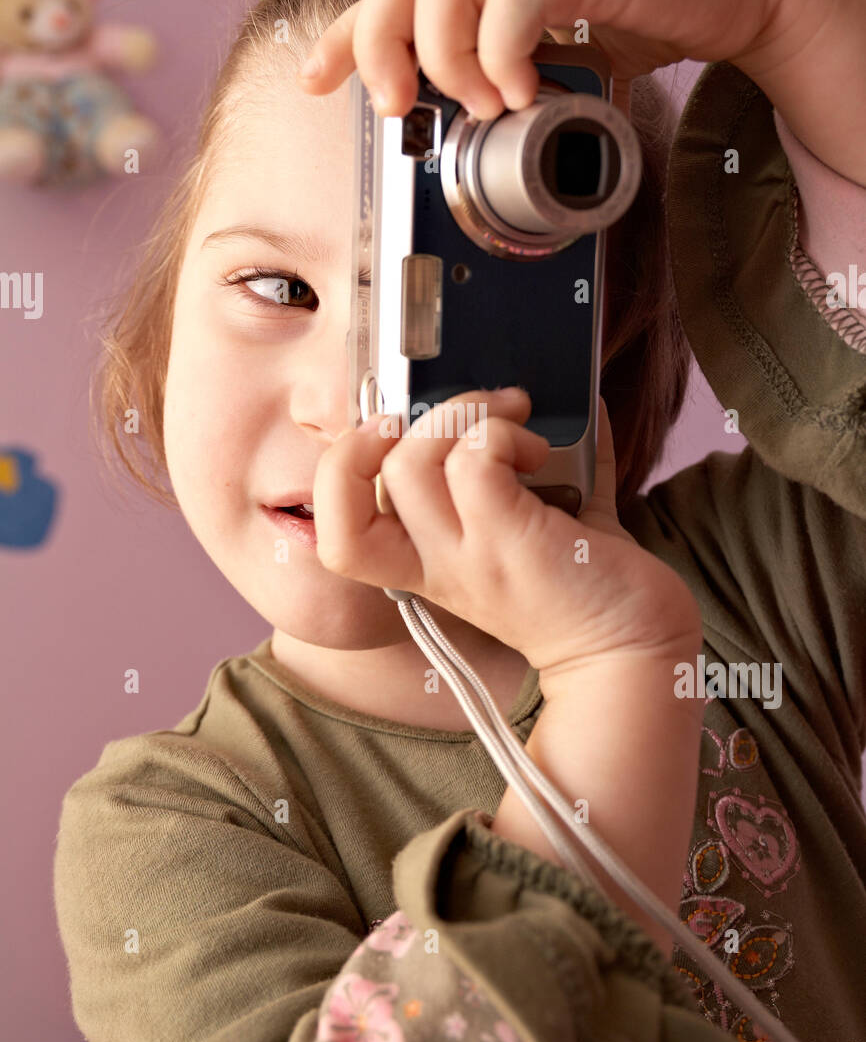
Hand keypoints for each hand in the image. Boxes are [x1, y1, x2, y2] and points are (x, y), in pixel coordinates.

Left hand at [297, 0, 793, 119]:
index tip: (314, 82)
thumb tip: (496, 150)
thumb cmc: (645, 16)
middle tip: (395, 107)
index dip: (346, 35)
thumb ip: (522, 90)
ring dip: (443, 56)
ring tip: (477, 106)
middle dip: (377, 44)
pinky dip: (505, 51)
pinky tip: (523, 93)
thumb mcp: (562, 62)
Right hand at [312, 388, 702, 676]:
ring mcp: (467, 555)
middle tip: (462, 412)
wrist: (636, 649)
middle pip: (348, 485)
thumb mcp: (543, 517)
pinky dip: (502, 434)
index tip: (393, 431)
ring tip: (514, 421)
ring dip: (461, 416)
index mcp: (425, 561)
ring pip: (407, 465)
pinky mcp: (507, 542)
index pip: (337, 532)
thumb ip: (544, 459)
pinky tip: (541, 451)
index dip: (340, 470)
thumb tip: (574, 392)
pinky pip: (474, 461)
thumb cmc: (591, 583)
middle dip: (395, 420)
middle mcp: (434, 562)